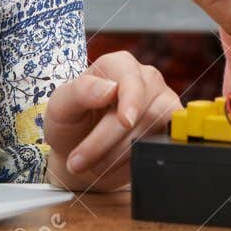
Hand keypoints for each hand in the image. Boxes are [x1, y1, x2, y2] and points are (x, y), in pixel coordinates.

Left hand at [45, 52, 179, 190]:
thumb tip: (110, 88)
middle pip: (141, 108)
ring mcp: (161, 103)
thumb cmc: (70, 124)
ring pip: (154, 128)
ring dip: (119, 153)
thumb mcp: (60, 107)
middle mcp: (145, 80)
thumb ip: (80, 92)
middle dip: (107, 140)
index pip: (131, 78)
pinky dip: (137, 158)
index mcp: (118, 65)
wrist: (79, 154)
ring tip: (94, 165)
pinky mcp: (169, 128)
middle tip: (80, 161)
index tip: (125, 121)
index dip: (130, 100)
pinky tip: (116, 164)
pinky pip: (164, 143)